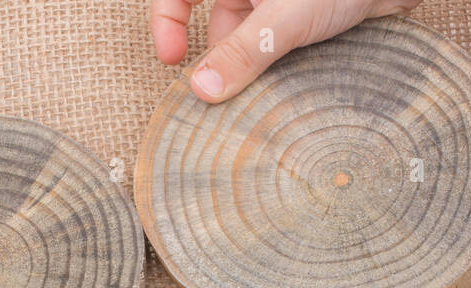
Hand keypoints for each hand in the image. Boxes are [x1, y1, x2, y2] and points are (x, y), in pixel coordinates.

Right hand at [151, 0, 422, 102]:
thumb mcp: (285, 18)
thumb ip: (242, 53)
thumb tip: (202, 90)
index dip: (166, 21)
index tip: (173, 58)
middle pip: (217, 20)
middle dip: (222, 57)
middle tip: (228, 96)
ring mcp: (278, 0)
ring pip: (249, 35)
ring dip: (254, 65)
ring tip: (270, 90)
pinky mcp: (304, 14)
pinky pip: (276, 42)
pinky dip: (278, 64)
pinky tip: (290, 83)